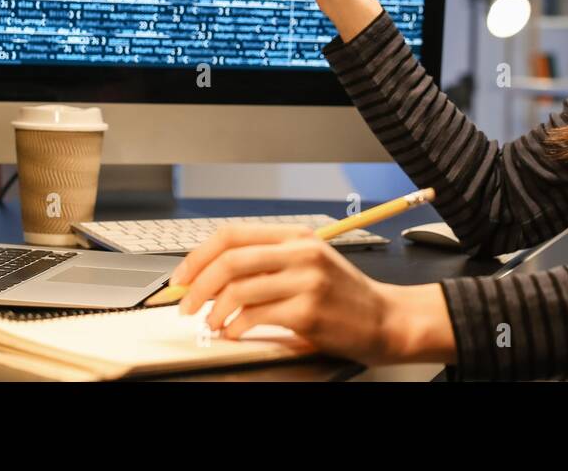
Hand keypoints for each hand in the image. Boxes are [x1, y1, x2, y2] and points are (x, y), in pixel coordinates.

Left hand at [168, 224, 456, 365]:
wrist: (385, 319)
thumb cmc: (343, 295)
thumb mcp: (308, 263)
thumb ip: (267, 262)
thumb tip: (211, 276)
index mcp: (295, 236)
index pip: (232, 235)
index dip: (198, 256)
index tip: (182, 277)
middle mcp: (300, 252)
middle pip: (229, 260)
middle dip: (197, 286)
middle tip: (185, 305)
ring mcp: (306, 280)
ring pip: (238, 289)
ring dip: (214, 311)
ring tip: (213, 324)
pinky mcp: (308, 311)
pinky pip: (256, 317)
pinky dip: (236, 327)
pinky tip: (235, 332)